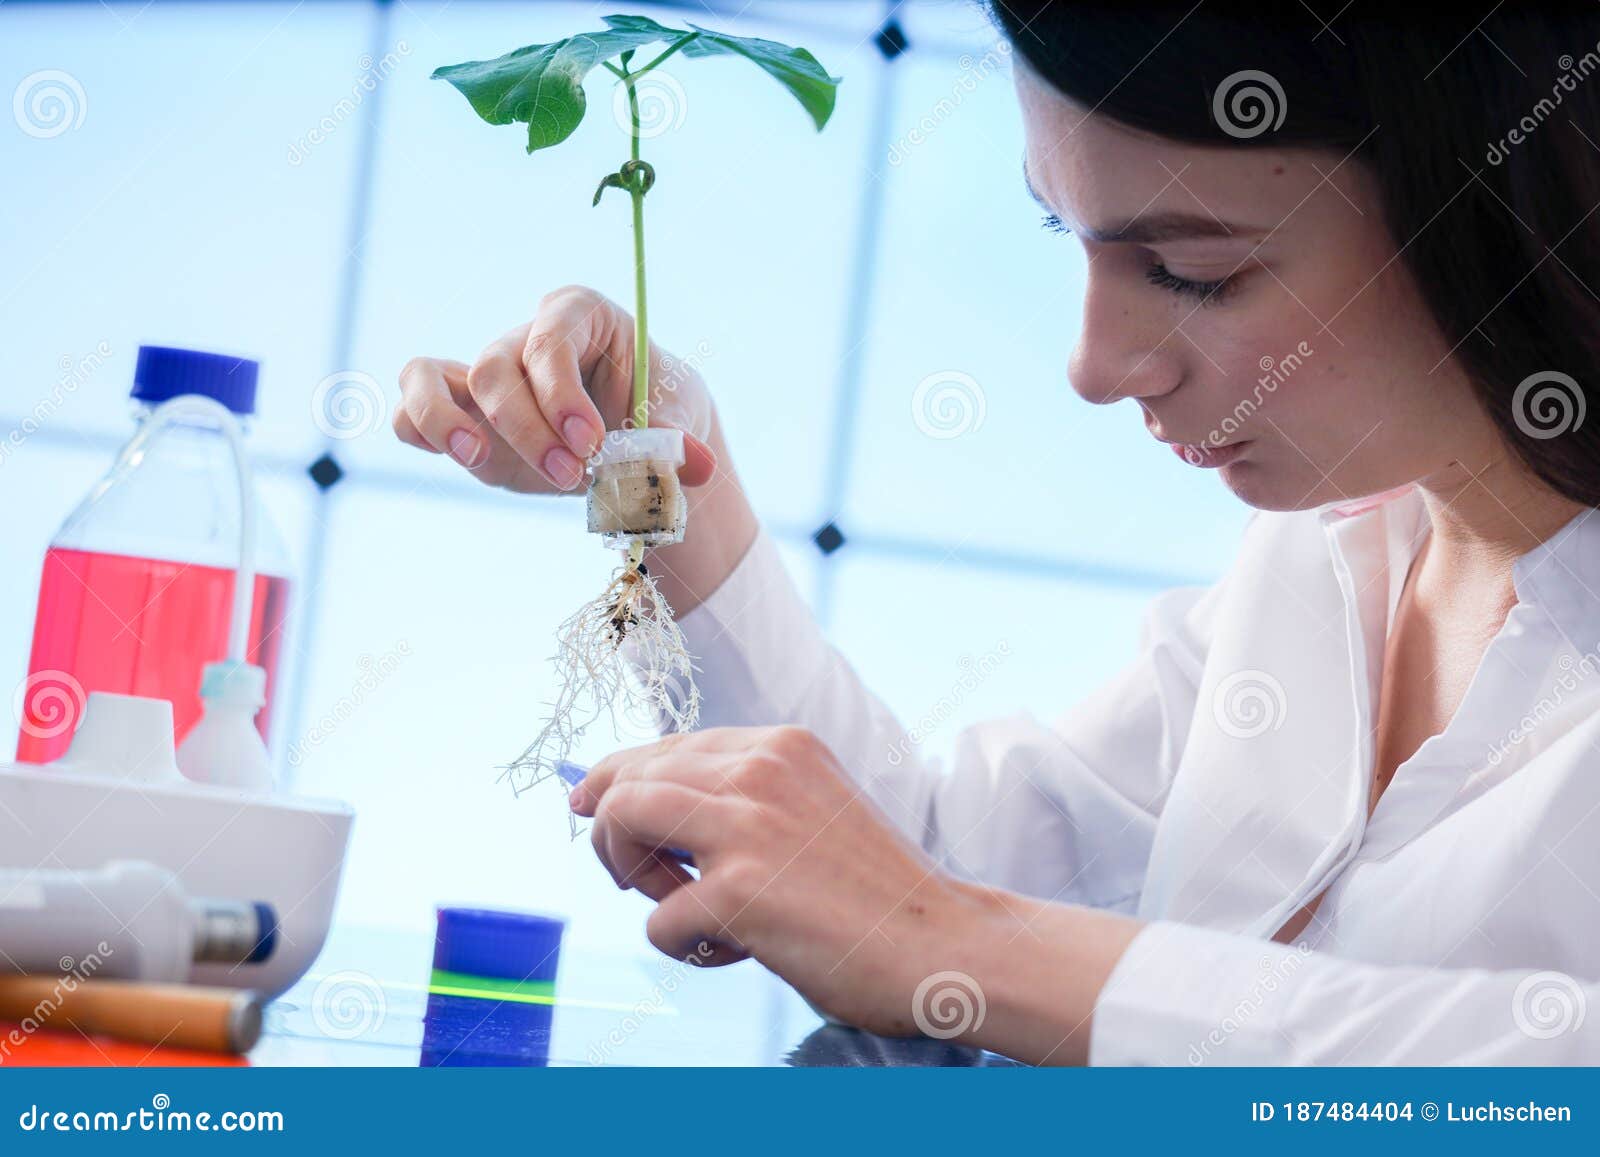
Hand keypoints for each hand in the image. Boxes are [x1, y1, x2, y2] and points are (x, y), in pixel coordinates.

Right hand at [394, 284, 715, 492]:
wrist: (638, 437)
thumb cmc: (658, 409)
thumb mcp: (679, 417)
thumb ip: (678, 439)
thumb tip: (692, 465)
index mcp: (580, 315)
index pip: (552, 336)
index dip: (562, 391)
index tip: (592, 443)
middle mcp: (524, 336)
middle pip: (496, 367)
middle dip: (528, 427)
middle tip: (572, 473)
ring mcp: (485, 373)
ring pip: (429, 376)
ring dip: (447, 423)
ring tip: (479, 461)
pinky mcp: (463, 414)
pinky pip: (410, 409)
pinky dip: (422, 431)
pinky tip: (464, 458)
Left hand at [569, 725, 997, 1037]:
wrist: (945, 944)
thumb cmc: (876, 893)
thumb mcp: (810, 810)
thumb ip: (743, 796)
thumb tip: (637, 804)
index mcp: (780, 744)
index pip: (667, 746)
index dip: (616, 778)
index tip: (589, 805)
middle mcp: (760, 768)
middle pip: (630, 775)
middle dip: (611, 830)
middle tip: (633, 880)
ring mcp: (747, 825)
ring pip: (623, 818)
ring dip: (632, 874)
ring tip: (682, 908)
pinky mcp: (738, 891)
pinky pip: (659, 920)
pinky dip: (683, 945)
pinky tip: (734, 950)